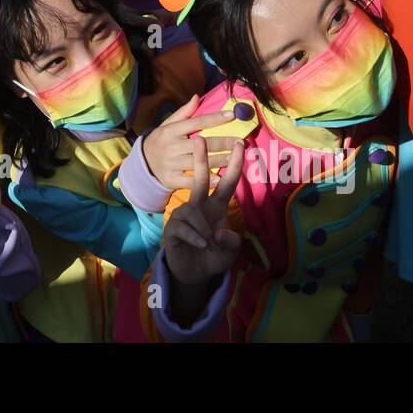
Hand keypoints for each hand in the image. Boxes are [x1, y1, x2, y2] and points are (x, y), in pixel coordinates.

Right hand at [141, 95, 239, 188]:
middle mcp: (172, 147)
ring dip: (220, 160)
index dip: (215, 119)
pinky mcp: (171, 179)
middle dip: (223, 142)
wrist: (143, 163)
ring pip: (200, 163)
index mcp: (171, 130)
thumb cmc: (161, 140)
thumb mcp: (168, 124)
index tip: (232, 116)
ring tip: (236, 158)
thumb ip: (184, 112)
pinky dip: (207, 180)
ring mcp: (171, 164)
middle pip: (203, 144)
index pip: (196, 122)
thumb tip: (197, 97)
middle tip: (240, 142)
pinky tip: (221, 178)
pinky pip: (192, 181)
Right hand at [163, 137, 244, 287]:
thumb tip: (219, 231)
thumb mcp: (230, 251)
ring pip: (192, 211)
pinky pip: (184, 227)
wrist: (194, 273)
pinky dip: (195, 237)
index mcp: (216, 206)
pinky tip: (201, 245)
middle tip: (200, 139)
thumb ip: (231, 242)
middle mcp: (200, 206)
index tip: (240, 145)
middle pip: (200, 179)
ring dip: (203, 228)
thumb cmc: (214, 256)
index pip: (227, 182)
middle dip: (201, 159)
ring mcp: (185, 215)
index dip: (234, 165)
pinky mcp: (173, 227)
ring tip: (208, 243)